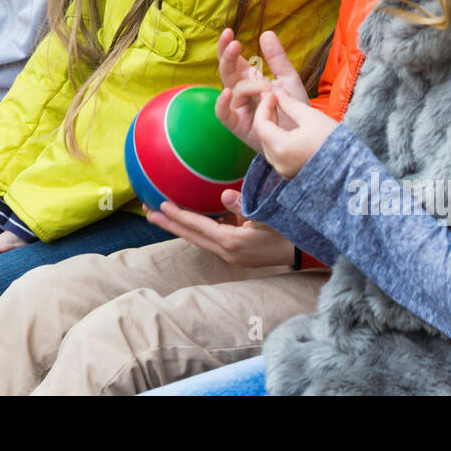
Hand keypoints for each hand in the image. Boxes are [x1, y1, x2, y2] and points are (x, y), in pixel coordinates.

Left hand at [146, 189, 293, 267]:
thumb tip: (224, 195)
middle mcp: (226, 252)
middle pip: (191, 236)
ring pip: (198, 238)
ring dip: (179, 227)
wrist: (303, 254)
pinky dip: (196, 229)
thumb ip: (244, 206)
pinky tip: (188, 219)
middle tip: (147, 212)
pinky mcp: (234, 254)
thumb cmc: (287, 232)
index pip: (199, 227)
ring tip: (160, 215)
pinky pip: (210, 239)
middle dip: (169, 224)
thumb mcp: (267, 216)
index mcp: (232, 242)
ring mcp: (230, 255)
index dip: (179, 216)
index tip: (161, 206)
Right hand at [215, 29, 310, 153]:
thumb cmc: (294, 109)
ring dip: (246, 83)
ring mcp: (237, 108)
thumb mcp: (289, 80)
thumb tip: (266, 33)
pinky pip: (222, 114)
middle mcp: (241, 92)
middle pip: (226, 70)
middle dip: (227, 56)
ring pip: (230, 88)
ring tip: (265, 86)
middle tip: (234, 43)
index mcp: (250, 79)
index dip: (227, 46)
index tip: (228, 31)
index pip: (233, 60)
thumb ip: (277, 59)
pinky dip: (221, 103)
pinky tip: (227, 92)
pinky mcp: (237, 125)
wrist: (304, 137)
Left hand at [253, 86, 339, 179]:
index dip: (264, 105)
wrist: (353, 166)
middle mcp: (279, 163)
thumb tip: (276, 90)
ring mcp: (284, 171)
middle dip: (266, 116)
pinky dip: (278, 141)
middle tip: (275, 99)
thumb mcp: (311, 117)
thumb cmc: (334, 140)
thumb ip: (289, 103)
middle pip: (263, 135)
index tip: (272, 93)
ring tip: (281, 112)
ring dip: (272, 128)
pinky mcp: (292, 175)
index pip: (261, 124)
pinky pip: (278, 156)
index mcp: (281, 148)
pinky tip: (287, 129)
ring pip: (269, 146)